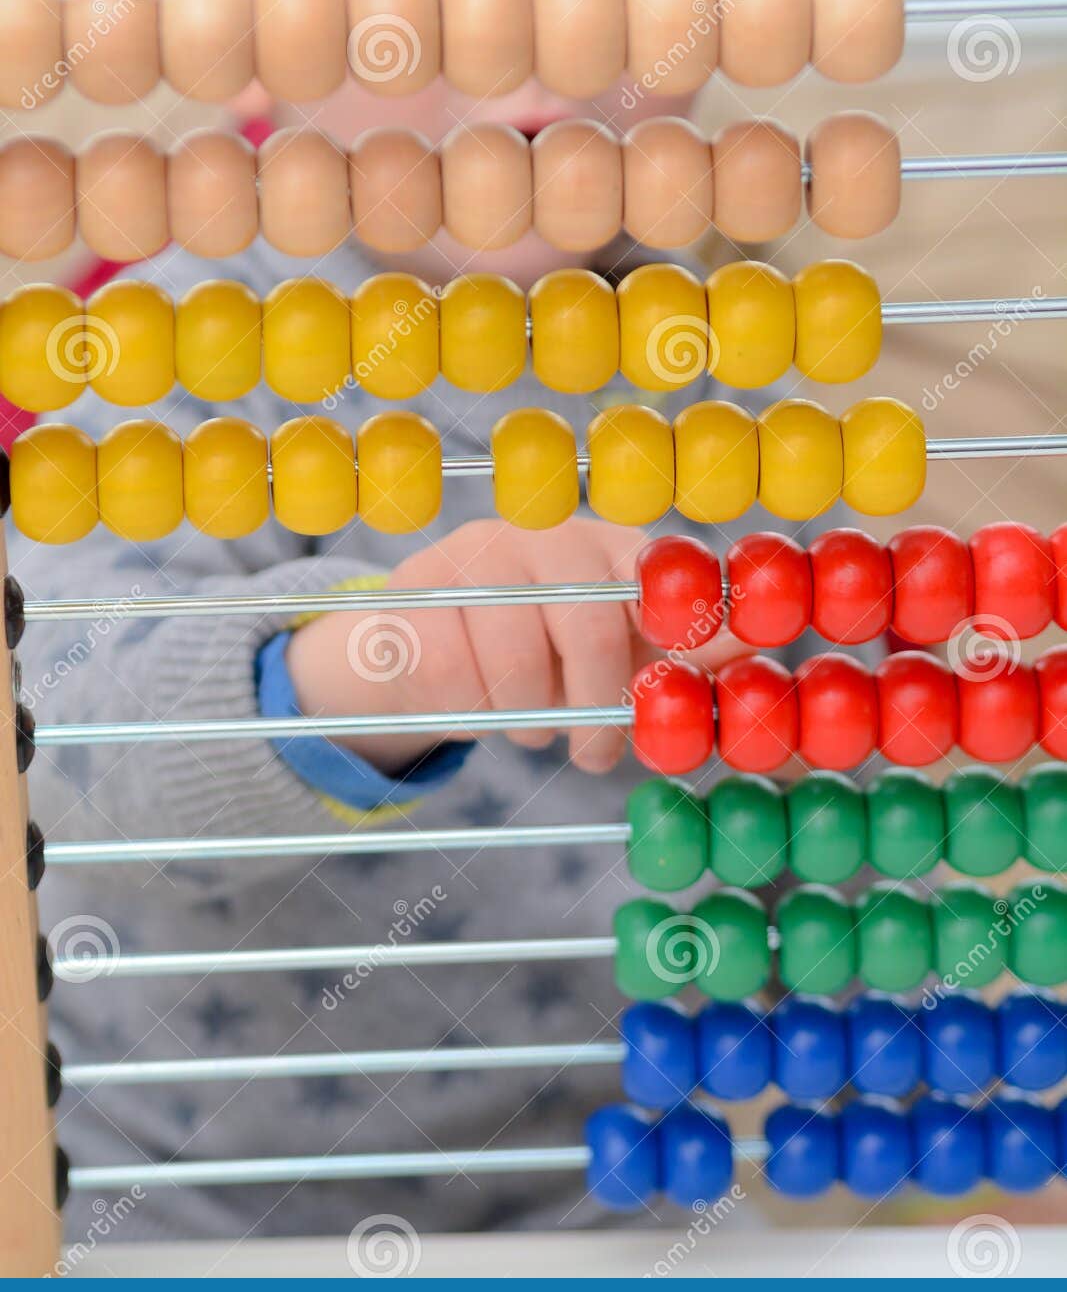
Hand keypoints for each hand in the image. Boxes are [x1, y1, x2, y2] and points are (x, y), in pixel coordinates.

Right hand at [286, 518, 747, 776]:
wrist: (428, 648)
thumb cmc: (548, 656)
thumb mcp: (624, 662)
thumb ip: (693, 676)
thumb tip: (783, 713)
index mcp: (616, 550)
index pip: (666, 577)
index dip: (687, 626)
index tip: (682, 682)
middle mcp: (553, 535)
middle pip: (590, 622)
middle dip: (597, 705)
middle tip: (596, 756)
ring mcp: (481, 553)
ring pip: (517, 658)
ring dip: (528, 717)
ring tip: (532, 727)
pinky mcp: (420, 584)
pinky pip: (453, 671)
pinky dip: (469, 711)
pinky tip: (476, 707)